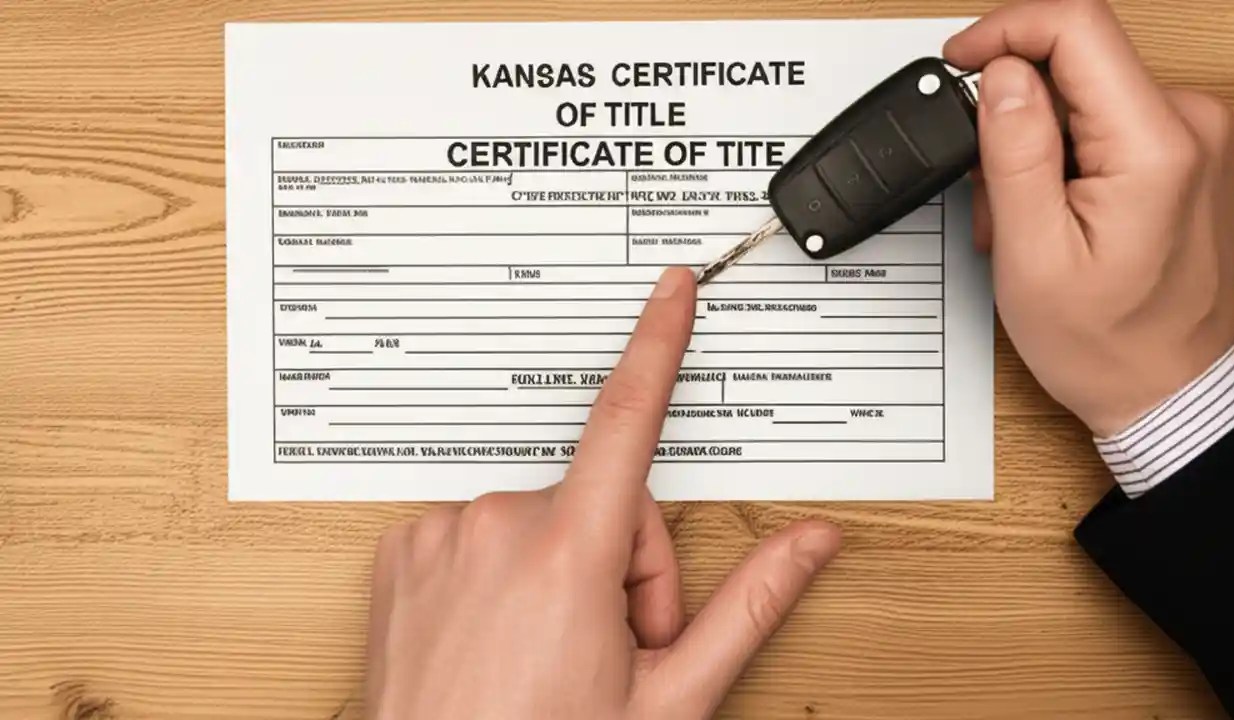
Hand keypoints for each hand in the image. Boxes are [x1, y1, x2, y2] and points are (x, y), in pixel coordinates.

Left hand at [362, 267, 842, 719]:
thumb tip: (810, 543)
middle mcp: (495, 526)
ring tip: (552, 652)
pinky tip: (501, 635)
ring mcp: (440, 536)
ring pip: (539, 520)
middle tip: (615, 648)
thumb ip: (748, 607)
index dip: (658, 344)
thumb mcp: (667, 698)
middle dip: (625, 567)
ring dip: (560, 573)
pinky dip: (502, 574)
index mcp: (567, 556)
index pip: (628, 420)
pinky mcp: (404, 550)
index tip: (671, 291)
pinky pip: (480, 532)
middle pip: (600, 503)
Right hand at [944, 0, 1233, 436]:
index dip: (1005, 31)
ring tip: (1017, 220)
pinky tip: (1048, 212)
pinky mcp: (1181, 151)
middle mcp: (1188, 124)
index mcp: (1155, 144)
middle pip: (1075, 63)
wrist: (1166, 388)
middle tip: (987, 191)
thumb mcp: (1033, 255)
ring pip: (1082, 95)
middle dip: (1012, 115)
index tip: (959, 62)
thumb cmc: (1108, 342)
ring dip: (1032, 145)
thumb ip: (1015, 153)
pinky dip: (1061, 158)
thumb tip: (1002, 74)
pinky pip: (1103, 121)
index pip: (1078, 29)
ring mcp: (1191, 136)